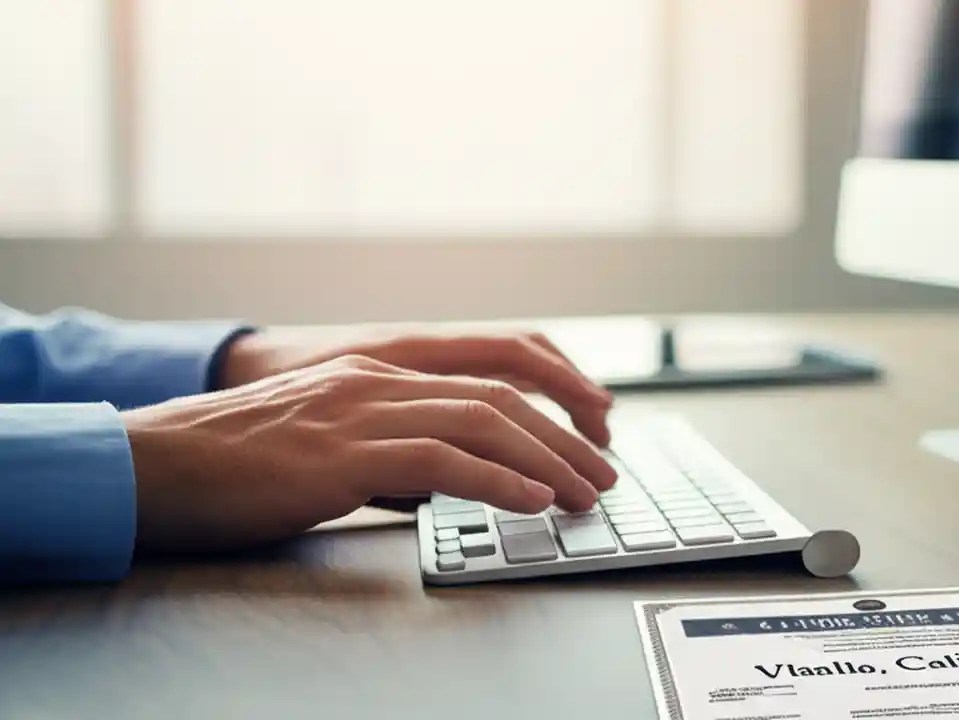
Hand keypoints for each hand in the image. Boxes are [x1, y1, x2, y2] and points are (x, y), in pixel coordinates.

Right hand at [123, 355, 616, 552]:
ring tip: (586, 494)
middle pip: (499, 397)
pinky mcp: (342, 454)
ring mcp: (360, 412)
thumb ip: (383, 455)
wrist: (151, 465)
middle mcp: (376, 382)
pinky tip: (533, 499)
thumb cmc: (230, 466)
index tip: (585, 439)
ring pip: (483, 423)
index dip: (545, 407)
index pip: (484, 379)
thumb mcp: (323, 449)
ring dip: (547, 460)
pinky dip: (498, 479)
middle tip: (604, 474)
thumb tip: (437, 486)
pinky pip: (442, 460)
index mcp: (374, 376)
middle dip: (564, 436)